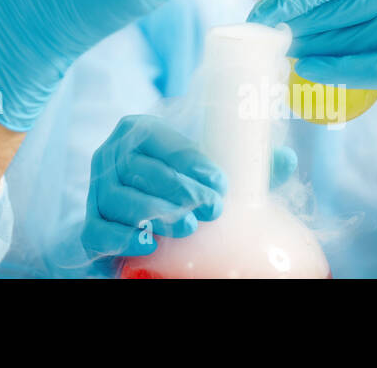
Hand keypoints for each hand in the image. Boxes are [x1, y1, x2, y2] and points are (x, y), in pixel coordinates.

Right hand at [82, 114, 296, 257]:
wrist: (132, 221)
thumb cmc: (175, 188)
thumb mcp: (207, 173)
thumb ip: (244, 167)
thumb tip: (287, 158)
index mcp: (136, 132)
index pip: (156, 138)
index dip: (187, 159)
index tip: (220, 182)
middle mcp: (109, 157)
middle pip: (136, 168)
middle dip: (177, 188)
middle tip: (212, 208)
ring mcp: (95, 191)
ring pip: (116, 198)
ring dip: (153, 212)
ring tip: (187, 227)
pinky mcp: (89, 225)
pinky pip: (96, 229)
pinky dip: (120, 237)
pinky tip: (148, 243)